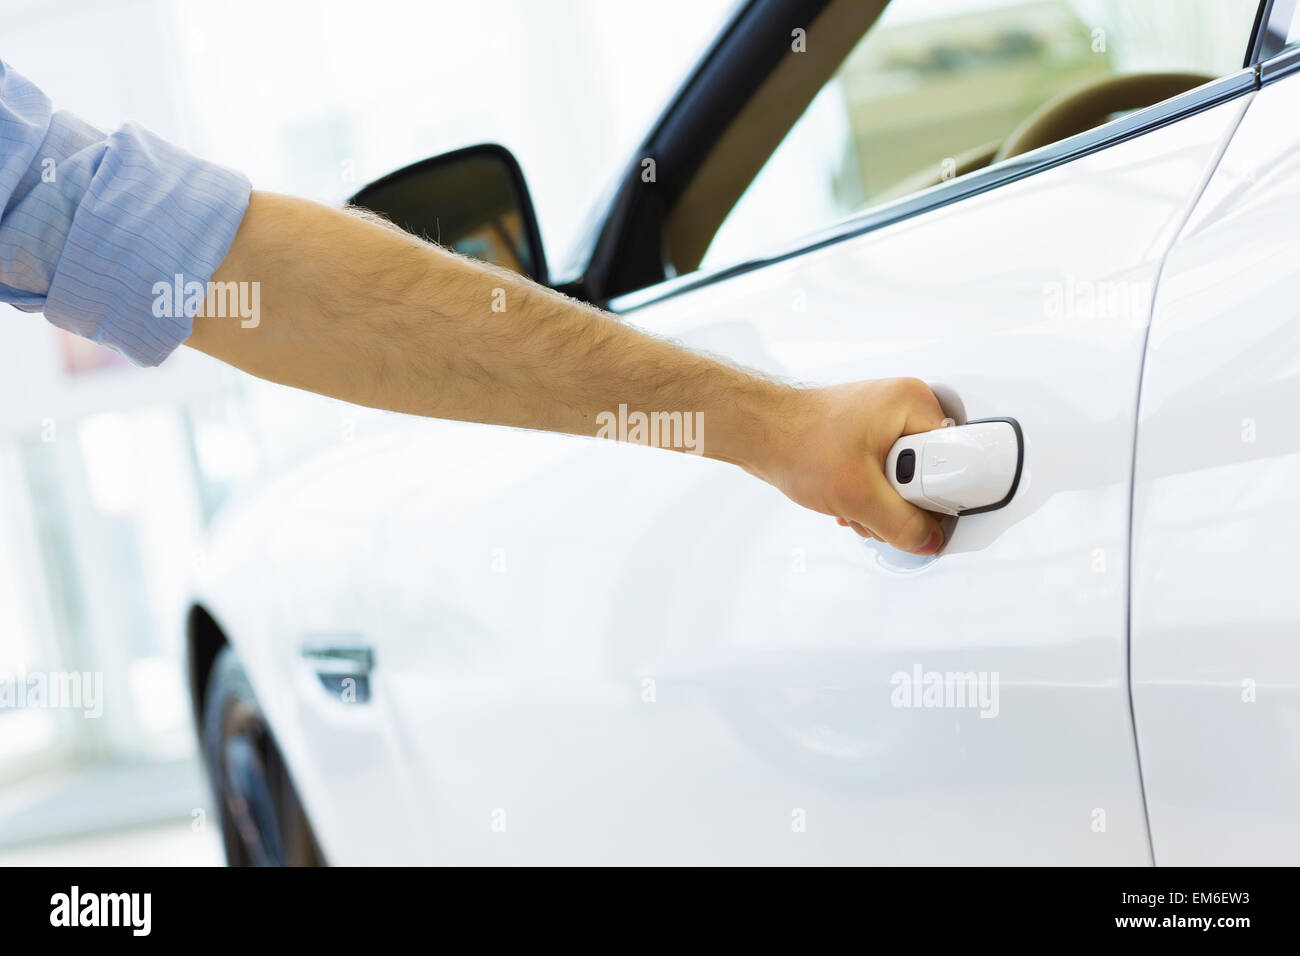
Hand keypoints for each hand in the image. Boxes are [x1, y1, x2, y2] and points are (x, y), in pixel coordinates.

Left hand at [748, 378, 947, 554]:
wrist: (756, 434)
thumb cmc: (796, 441)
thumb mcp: (857, 494)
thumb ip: (901, 524)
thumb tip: (928, 540)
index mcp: (913, 404)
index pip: (955, 456)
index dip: (938, 490)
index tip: (917, 506)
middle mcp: (903, 408)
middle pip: (930, 475)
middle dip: (900, 504)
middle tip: (871, 502)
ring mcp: (885, 424)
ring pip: (905, 483)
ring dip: (879, 506)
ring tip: (852, 501)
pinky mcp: (868, 440)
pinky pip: (885, 480)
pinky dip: (867, 498)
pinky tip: (846, 501)